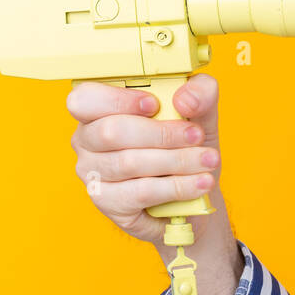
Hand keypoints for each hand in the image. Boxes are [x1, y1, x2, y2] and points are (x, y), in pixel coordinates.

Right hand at [67, 73, 222, 249]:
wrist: (194, 194)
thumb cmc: (185, 146)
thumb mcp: (200, 113)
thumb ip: (200, 93)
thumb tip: (186, 100)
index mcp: (99, 109)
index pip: (85, 98)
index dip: (118, 100)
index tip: (155, 104)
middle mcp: (87, 140)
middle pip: (111, 132)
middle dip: (162, 133)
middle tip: (197, 135)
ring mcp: (92, 173)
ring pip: (129, 163)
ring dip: (177, 160)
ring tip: (209, 160)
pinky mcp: (107, 202)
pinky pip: (141, 192)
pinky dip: (177, 186)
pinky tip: (201, 183)